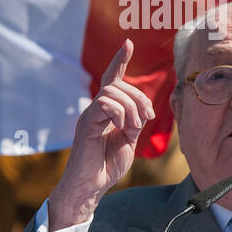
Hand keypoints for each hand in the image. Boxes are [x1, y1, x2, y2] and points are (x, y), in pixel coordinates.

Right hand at [47, 39, 153, 229]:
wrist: (90, 187)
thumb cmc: (106, 167)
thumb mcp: (128, 141)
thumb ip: (134, 123)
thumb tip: (142, 109)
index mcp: (106, 112)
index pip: (111, 80)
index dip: (119, 61)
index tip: (127, 43)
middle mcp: (95, 109)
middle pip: (118, 85)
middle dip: (138, 97)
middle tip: (145, 119)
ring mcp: (89, 115)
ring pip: (112, 93)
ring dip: (131, 108)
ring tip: (133, 128)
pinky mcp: (86, 124)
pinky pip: (104, 105)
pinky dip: (119, 114)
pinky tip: (122, 128)